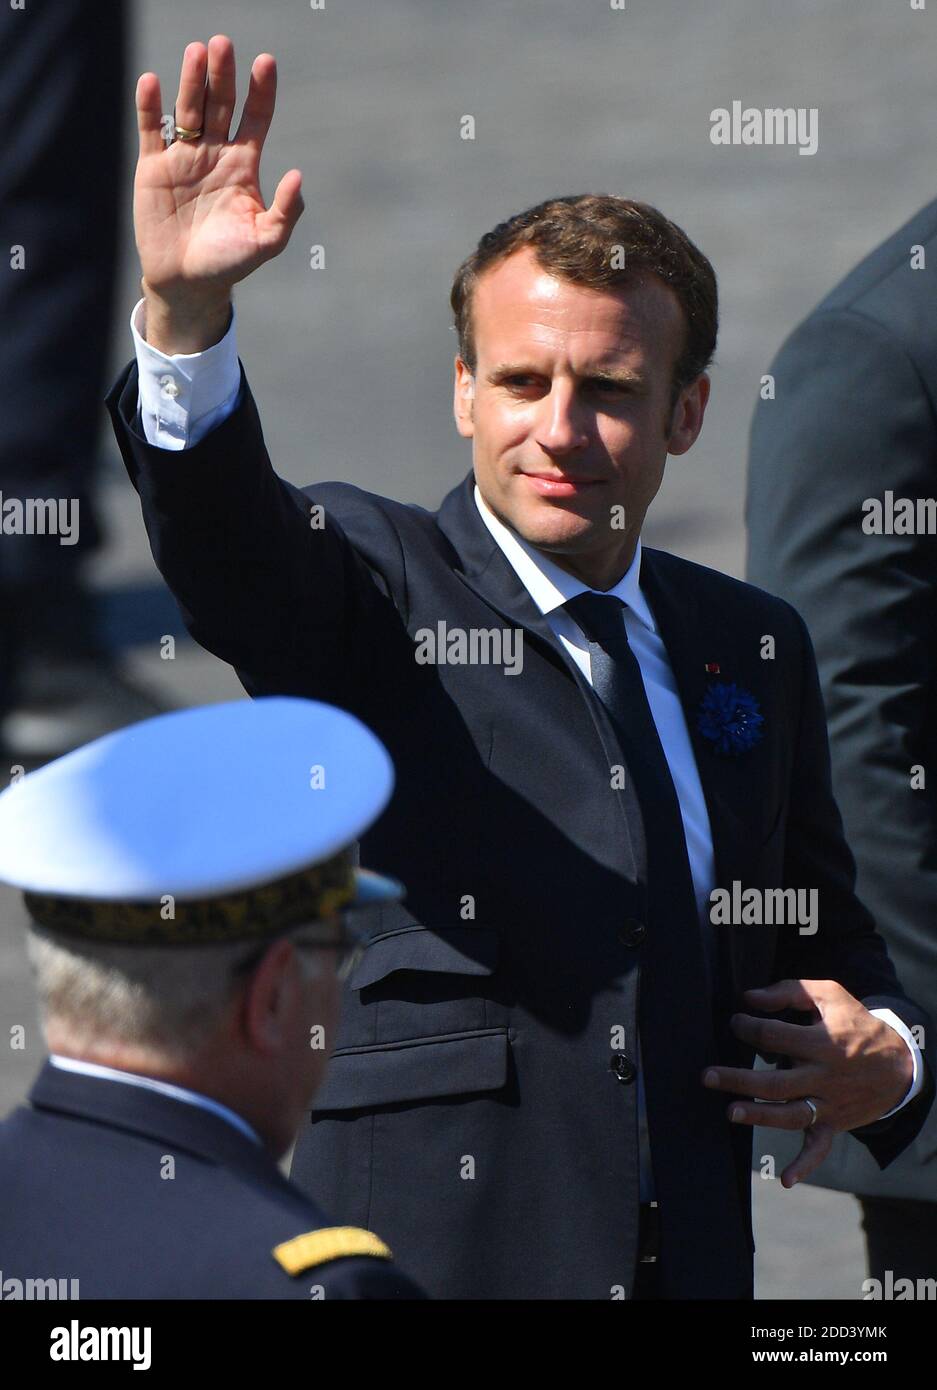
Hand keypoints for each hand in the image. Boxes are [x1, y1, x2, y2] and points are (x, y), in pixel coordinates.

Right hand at [134, 35, 303, 323]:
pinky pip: (151, 130)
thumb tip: (299, 175)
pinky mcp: (153, 167)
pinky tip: (152, 83)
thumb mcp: (267, 241)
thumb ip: (286, 211)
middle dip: (223, 75)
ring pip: (188, 109)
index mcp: (243, 165)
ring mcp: (183, 157)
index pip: (255, 117)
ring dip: (192, 81)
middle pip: (220, 104)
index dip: (261, 90)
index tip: (266, 62)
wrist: (188, 284)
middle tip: (224, 45)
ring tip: (197, 53)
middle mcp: (214, 153)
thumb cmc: (230, 263)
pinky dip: (149, 107)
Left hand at [701, 978, 913, 1187]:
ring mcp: (829, 1104)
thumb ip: (789, 992)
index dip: (749, 1028)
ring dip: (759, 1115)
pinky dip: (804, 1165)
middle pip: (776, 1082)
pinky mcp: (833, 1123)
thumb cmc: (855, 1024)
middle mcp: (824, 1077)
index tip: (735, 1022)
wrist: (898, 1063)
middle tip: (707, 1076)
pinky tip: (785, 1179)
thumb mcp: (830, 996)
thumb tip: (749, 998)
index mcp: (822, 1043)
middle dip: (739, 1079)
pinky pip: (819, 1147)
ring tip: (730, 1112)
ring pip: (790, 1114)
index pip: (775, 1037)